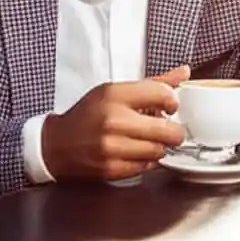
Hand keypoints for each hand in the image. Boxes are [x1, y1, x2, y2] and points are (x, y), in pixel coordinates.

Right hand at [41, 66, 190, 180]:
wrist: (55, 145)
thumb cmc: (87, 115)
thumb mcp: (114, 91)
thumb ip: (152, 83)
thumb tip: (183, 72)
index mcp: (114, 95)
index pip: (161, 94)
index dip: (172, 101)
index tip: (170, 106)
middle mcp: (113, 120)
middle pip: (166, 129)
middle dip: (173, 130)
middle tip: (169, 129)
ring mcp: (111, 147)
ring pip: (158, 150)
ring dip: (160, 146)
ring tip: (150, 140)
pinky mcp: (111, 168)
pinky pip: (146, 166)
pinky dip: (147, 161)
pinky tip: (138, 152)